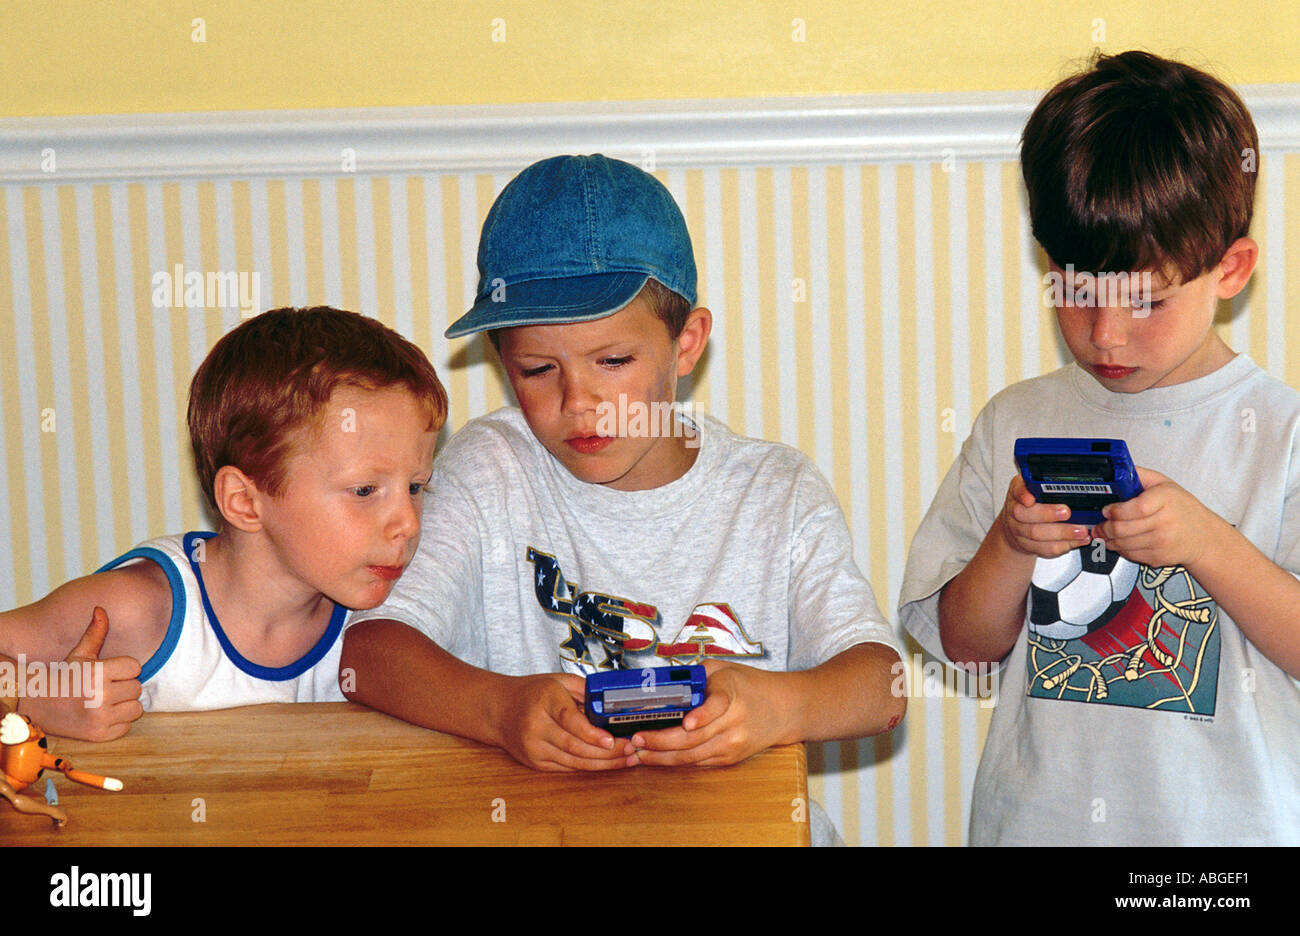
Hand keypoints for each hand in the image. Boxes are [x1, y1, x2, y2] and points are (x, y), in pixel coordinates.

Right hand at [20, 607, 142, 741]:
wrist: (39, 705)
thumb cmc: (64, 676)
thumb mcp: (79, 654)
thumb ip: (95, 633)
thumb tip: (101, 609)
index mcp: (97, 673)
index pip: (135, 667)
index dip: (124, 669)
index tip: (109, 672)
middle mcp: (99, 695)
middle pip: (137, 688)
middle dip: (124, 686)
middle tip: (105, 688)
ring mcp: (99, 717)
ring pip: (136, 708)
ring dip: (125, 705)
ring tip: (106, 701)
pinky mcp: (99, 735)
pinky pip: (127, 726)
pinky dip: (118, 722)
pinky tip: (102, 715)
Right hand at [495, 672, 633, 771]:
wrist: (498, 710)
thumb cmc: (533, 692)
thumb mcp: (558, 681)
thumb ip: (585, 690)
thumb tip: (613, 704)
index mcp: (544, 699)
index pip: (569, 719)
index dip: (591, 733)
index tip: (612, 740)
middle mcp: (536, 725)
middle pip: (575, 745)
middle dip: (607, 752)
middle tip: (631, 750)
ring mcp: (534, 747)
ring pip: (573, 760)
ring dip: (603, 763)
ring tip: (627, 759)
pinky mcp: (534, 762)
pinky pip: (567, 767)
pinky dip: (589, 766)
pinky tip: (607, 764)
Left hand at [627, 660, 792, 767]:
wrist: (784, 709)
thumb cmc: (749, 685)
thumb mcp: (725, 668)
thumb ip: (696, 674)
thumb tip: (663, 682)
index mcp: (732, 694)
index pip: (718, 706)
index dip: (702, 716)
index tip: (687, 722)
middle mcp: (734, 723)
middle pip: (695, 738)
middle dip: (662, 741)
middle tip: (637, 739)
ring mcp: (733, 744)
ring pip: (693, 756)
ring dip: (662, 757)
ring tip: (638, 752)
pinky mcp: (730, 758)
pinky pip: (698, 763)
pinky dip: (674, 762)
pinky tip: (655, 758)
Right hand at [996, 473, 1091, 558]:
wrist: (1014, 528)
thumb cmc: (1027, 504)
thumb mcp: (1031, 487)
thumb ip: (1043, 483)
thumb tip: (1068, 482)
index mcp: (1017, 493)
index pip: (1017, 490)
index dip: (1023, 495)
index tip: (1031, 499)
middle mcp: (1015, 512)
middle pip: (1025, 515)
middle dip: (1048, 514)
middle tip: (1067, 512)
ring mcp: (1020, 531)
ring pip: (1037, 535)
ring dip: (1061, 533)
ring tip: (1080, 530)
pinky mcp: (1030, 546)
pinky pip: (1045, 548)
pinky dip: (1063, 546)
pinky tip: (1077, 541)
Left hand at [1093, 467, 1219, 569]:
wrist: (1203, 535)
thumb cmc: (1182, 508)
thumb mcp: (1163, 483)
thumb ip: (1139, 475)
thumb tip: (1116, 468)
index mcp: (1166, 499)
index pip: (1135, 508)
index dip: (1116, 511)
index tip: (1107, 510)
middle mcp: (1165, 522)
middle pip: (1123, 528)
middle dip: (1105, 527)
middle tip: (1100, 524)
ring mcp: (1162, 542)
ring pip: (1123, 544)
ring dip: (1108, 540)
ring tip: (1106, 533)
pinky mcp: (1159, 557)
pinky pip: (1131, 555)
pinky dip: (1121, 549)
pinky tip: (1122, 541)